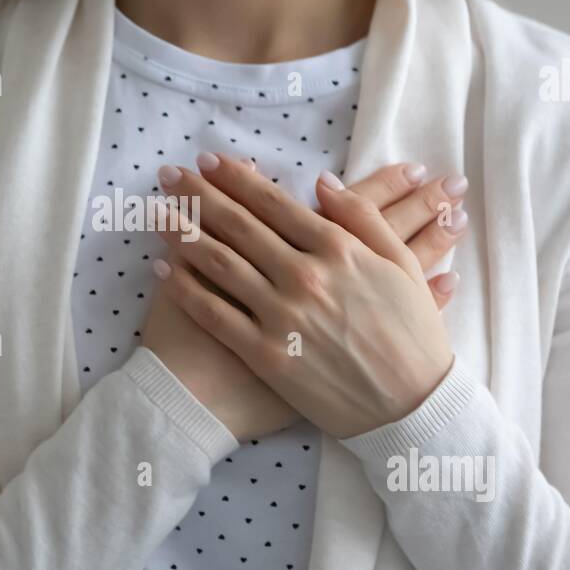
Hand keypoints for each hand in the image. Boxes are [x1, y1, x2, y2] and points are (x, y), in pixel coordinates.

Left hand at [152, 152, 463, 439]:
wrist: (411, 408)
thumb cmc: (413, 336)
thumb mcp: (403, 266)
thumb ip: (363, 219)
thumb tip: (323, 183)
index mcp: (339, 250)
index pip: (275, 203)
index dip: (237, 178)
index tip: (210, 160)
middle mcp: (305, 276)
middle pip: (239, 226)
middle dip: (200, 194)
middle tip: (170, 174)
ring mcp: (282, 316)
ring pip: (220, 264)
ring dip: (183, 232)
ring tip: (156, 210)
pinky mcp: (266, 356)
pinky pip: (216, 316)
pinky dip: (185, 289)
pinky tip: (162, 267)